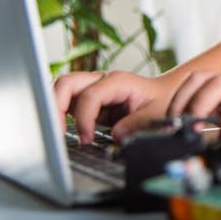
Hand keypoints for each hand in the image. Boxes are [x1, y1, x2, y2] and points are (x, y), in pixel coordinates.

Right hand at [54, 70, 170, 143]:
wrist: (165, 95)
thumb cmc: (161, 101)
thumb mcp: (156, 113)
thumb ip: (137, 123)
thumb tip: (116, 135)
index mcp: (117, 81)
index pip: (90, 95)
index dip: (84, 118)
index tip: (86, 139)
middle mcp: (101, 81)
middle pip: (66, 83)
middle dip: (56, 107)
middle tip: (58, 133)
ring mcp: (92, 87)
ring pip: (62, 90)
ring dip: (55, 109)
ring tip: (58, 133)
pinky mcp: (88, 99)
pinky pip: (67, 102)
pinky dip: (61, 114)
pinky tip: (65, 130)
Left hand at [166, 70, 220, 134]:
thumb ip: (212, 118)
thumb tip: (184, 130)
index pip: (193, 80)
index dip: (178, 100)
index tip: (171, 122)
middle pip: (200, 77)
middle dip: (184, 101)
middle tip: (180, 125)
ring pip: (218, 83)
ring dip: (201, 106)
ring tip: (196, 129)